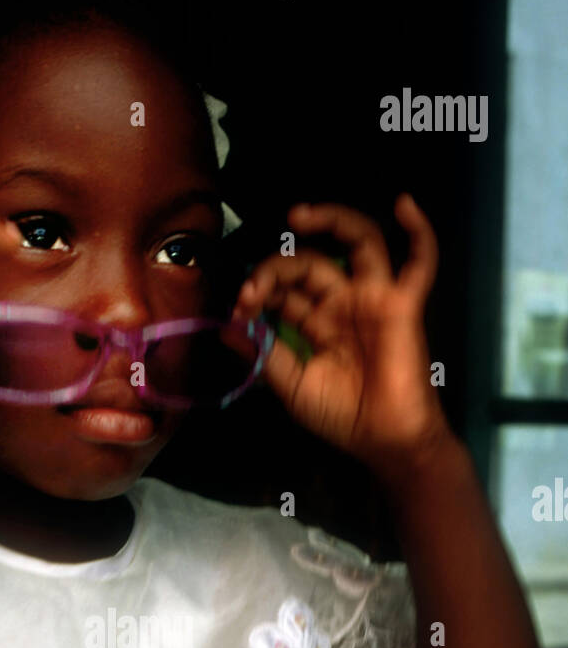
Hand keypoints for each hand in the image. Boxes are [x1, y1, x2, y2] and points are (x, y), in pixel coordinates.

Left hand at [231, 195, 451, 470]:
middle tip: (252, 291)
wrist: (383, 442)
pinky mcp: (403, 305)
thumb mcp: (291, 386)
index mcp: (316, 321)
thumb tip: (225, 326)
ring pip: (358, 242)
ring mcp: (373, 299)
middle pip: (309, 264)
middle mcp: (343, 302)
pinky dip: (419, 231)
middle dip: (275, 270)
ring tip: (298, 216)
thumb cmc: (341, 417)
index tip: (238, 310)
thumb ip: (263, 353)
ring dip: (331, 220)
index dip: (259, 290)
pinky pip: (420, 263)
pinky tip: (404, 205)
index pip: (284, 289)